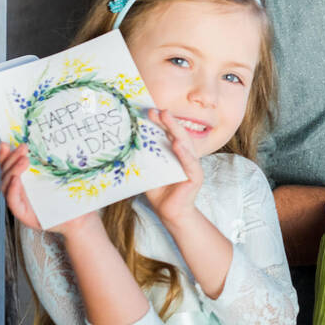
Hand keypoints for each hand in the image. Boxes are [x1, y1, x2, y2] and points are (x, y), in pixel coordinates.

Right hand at [0, 141, 97, 236]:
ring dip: (12, 171)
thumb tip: (51, 141)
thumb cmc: (71, 198)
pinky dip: (12, 190)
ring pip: (6, 186)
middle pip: (6, 173)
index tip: (5, 144)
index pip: (10, 167)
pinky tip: (16, 180)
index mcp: (26, 182)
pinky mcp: (24, 215)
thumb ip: (52, 163)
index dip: (5, 155)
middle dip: (11, 159)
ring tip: (23, 161)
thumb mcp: (62, 176)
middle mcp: (20, 191)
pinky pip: (13, 202)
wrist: (80, 218)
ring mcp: (21, 203)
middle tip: (22, 149)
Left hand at [143, 108, 204, 223]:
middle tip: (157, 110)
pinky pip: (190, 162)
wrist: (169, 213)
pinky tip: (177, 144)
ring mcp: (193, 165)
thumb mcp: (149, 170)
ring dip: (176, 130)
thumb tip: (128, 142)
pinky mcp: (196, 176)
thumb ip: (145, 157)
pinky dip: (184, 153)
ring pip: (185, 144)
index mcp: (175, 153)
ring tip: (167, 119)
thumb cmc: (159, 192)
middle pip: (178, 134)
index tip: (149, 112)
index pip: (168, 134)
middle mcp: (186, 156)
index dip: (160, 123)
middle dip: (168, 121)